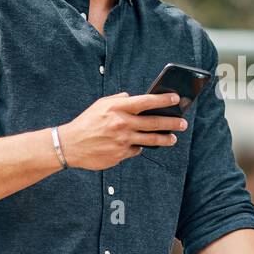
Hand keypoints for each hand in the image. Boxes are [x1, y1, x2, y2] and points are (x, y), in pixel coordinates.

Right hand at [57, 92, 187, 171]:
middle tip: (183, 123)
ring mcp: (123, 141)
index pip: (146, 101)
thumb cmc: (86, 122)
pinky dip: (138, 147)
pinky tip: (136, 145)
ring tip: (173, 139)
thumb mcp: (100, 105)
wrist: (71, 145)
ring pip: (151, 140)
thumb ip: (118, 100)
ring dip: (165, 139)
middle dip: (172, 122)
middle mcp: (123, 124)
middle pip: (154, 122)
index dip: (163, 99)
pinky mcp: (121, 155)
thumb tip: (132, 98)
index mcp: (118, 109)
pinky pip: (136, 150)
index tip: (176, 99)